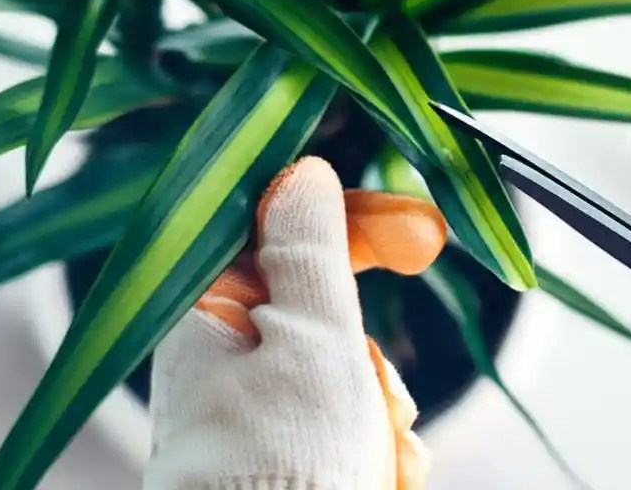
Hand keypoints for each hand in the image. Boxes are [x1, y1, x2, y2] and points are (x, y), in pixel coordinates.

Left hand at [144, 157, 446, 489]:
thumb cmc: (282, 464)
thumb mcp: (311, 335)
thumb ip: (312, 247)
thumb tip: (303, 171)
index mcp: (209, 308)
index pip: (283, 226)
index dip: (357, 223)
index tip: (422, 234)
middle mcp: (222, 351)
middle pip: (326, 303)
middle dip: (369, 350)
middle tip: (381, 397)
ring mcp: (253, 401)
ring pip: (347, 362)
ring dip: (375, 404)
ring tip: (372, 453)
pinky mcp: (284, 444)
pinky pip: (346, 413)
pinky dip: (372, 439)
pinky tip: (375, 471)